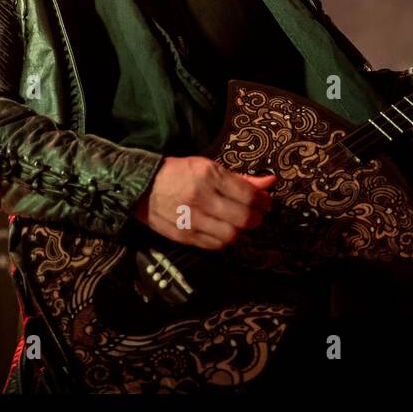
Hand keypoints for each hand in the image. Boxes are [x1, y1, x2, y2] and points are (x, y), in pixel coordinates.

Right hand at [132, 156, 274, 249]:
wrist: (142, 186)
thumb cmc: (179, 173)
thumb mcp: (209, 167)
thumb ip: (241, 178)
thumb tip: (270, 182)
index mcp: (208, 175)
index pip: (248, 195)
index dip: (263, 201)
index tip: (265, 201)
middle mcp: (200, 197)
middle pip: (243, 218)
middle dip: (256, 218)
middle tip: (257, 214)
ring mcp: (191, 219)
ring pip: (231, 235)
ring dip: (240, 230)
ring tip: (239, 222)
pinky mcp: (184, 236)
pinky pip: (214, 245)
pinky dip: (224, 239)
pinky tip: (223, 229)